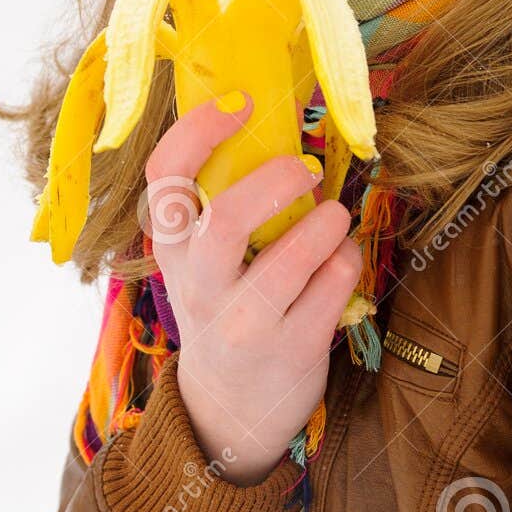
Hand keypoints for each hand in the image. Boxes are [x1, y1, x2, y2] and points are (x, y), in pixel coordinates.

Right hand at [146, 92, 362, 483]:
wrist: (227, 410)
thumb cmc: (225, 308)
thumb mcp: (202, 262)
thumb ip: (222, 205)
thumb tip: (279, 122)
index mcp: (173, 249)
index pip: (164, 177)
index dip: (199, 129)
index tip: (241, 101)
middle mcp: (200, 286)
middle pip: (226, 220)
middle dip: (276, 180)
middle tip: (305, 168)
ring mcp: (245, 323)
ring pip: (290, 260)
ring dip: (325, 224)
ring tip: (333, 214)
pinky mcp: (292, 350)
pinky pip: (332, 288)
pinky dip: (346, 261)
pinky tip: (341, 258)